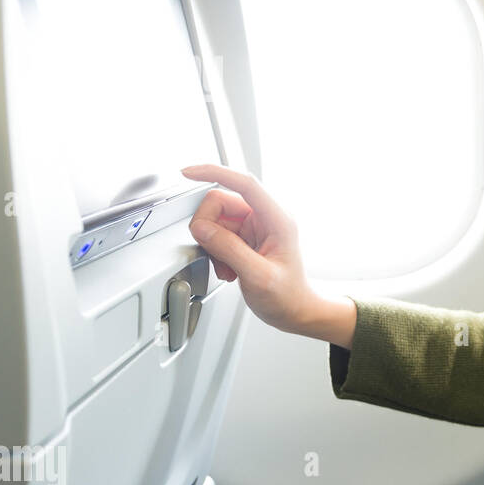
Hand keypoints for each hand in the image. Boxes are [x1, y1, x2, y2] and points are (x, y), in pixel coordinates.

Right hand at [180, 164, 355, 345]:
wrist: (294, 311)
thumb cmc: (287, 296)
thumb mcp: (258, 276)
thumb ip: (229, 249)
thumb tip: (202, 228)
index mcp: (278, 219)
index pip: (244, 183)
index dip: (215, 173)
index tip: (188, 173)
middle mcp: (266, 218)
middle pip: (220, 203)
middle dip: (209, 229)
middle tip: (217, 255)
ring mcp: (255, 227)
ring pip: (214, 220)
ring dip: (213, 245)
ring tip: (228, 268)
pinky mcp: (245, 237)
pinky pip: (217, 234)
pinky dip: (216, 252)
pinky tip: (229, 269)